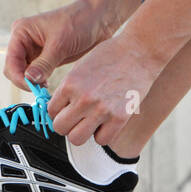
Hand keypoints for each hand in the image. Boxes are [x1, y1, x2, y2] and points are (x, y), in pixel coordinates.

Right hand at [4, 0, 115, 89]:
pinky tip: (48, 84)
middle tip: (40, 91)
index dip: (18, 77)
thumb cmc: (79, 22)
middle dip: (25, 81)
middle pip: (14, 69)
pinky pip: (36, 74)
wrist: (99, 18)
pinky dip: (40, 81)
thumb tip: (29, 80)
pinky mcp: (44, 58)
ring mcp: (34, 50)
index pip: (11, 61)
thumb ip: (44, 64)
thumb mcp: (60, 44)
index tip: (32, 88)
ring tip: (46, 88)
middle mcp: (24, 41)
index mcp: (21, 32)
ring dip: (33, 83)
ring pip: (24, 74)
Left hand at [48, 32, 165, 146]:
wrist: (139, 51)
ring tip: (90, 122)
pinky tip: (106, 123)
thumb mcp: (80, 67)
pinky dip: (102, 134)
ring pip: (76, 139)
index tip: (67, 108)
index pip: (50, 111)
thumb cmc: (110, 56)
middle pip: (60, 128)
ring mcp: (101, 110)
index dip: (58, 111)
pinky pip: (102, 140)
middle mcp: (83, 99)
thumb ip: (68, 89)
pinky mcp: (120, 118)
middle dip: (67, 124)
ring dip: (81, 132)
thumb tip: (57, 109)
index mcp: (70, 84)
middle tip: (77, 117)